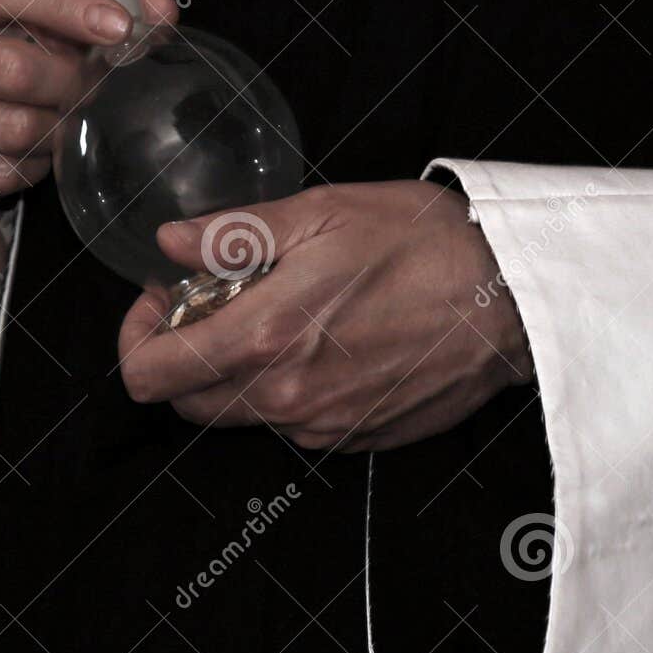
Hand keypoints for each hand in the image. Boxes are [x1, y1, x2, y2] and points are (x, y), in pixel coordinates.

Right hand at [0, 0, 175, 303]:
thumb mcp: (39, 19)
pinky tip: (33, 151)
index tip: (119, 26)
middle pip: (13, 69)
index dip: (66, 5)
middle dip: (73, 84)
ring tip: (63, 119)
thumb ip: (102, 9)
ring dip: (56, 130)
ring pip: (12, 128)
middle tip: (98, 89)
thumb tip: (160, 9)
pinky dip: (32, 167)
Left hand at [117, 182, 534, 452]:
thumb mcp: (324, 213)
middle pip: (185, 404)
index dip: (136, 336)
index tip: (164, 297)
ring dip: (237, 372)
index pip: (148, 375)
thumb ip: (236, 234)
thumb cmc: (426, 244)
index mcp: (265, 337)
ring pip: (238, 416)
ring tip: (282, 315)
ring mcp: (321, 426)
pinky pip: (292, 425)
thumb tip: (172, 242)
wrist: (515, 300)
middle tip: (219, 302)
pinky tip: (328, 340)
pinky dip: (288, 388)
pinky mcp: (356, 440)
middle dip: (183, 354)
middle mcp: (285, 397)